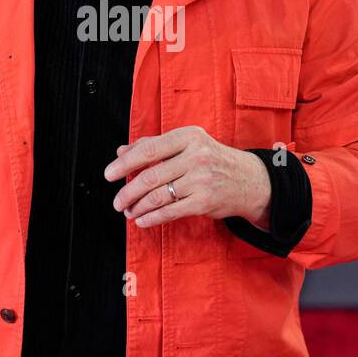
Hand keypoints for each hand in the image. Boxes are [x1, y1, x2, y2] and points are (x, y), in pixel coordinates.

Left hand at [104, 126, 271, 228]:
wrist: (249, 180)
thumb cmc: (212, 159)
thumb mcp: (187, 145)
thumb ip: (154, 145)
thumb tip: (121, 151)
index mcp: (188, 137)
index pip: (149, 149)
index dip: (125, 163)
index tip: (109, 174)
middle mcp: (195, 156)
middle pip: (150, 176)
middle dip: (127, 191)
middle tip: (117, 201)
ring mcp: (201, 180)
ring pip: (158, 196)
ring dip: (138, 207)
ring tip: (129, 211)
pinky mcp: (204, 201)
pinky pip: (170, 211)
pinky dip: (152, 217)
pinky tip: (142, 220)